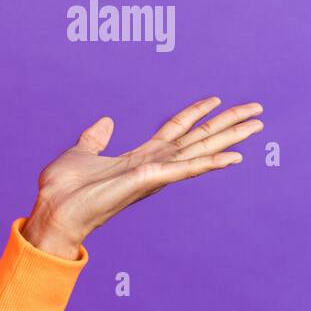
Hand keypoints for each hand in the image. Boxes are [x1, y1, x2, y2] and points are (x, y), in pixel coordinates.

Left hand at [21, 96, 263, 258]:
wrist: (52, 211)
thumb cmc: (63, 190)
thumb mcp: (80, 153)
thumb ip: (95, 138)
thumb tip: (106, 121)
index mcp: (139, 158)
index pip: (175, 130)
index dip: (195, 113)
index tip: (216, 99)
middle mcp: (152, 165)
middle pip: (198, 138)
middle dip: (227, 123)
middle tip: (258, 109)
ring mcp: (153, 174)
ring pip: (200, 150)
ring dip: (230, 138)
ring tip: (258, 124)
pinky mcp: (148, 180)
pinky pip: (185, 169)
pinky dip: (210, 162)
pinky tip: (234, 156)